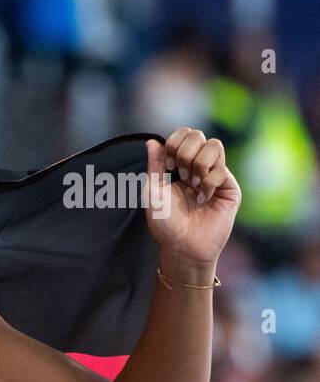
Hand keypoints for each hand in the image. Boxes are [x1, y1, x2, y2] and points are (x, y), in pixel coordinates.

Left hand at [144, 129, 239, 273]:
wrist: (183, 246)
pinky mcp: (229, 187)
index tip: (169, 165)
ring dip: (199, 164)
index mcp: (179, 165)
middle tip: (180, 175)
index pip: (183, 135)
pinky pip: (221, 170)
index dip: (175, 143)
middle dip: (185, 153)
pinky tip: (203, 199)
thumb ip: (154, 165)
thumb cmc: (165, 222)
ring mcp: (215, 175)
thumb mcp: (153, 191)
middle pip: (198, 135)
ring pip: (214, 146)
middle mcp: (198, 166)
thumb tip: (152, 140)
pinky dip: (208, 183)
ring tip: (192, 185)